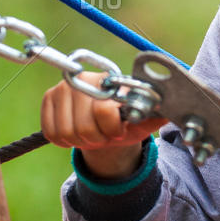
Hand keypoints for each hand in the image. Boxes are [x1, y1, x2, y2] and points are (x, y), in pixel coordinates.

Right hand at [40, 79, 165, 179]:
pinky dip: (64, 140)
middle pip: (82, 126)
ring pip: (66, 132)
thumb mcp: (143, 120)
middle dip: (96, 139)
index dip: (112, 130)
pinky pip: (51, 132)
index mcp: (108, 81)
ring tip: (91, 134)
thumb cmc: (126, 119)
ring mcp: (62, 87)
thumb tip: (171, 108)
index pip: (104, 111)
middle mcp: (82, 78)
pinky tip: (75, 132)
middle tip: (103, 135)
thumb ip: (155, 115)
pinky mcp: (48, 98)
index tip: (118, 131)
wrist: (105, 121)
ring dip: (80, 142)